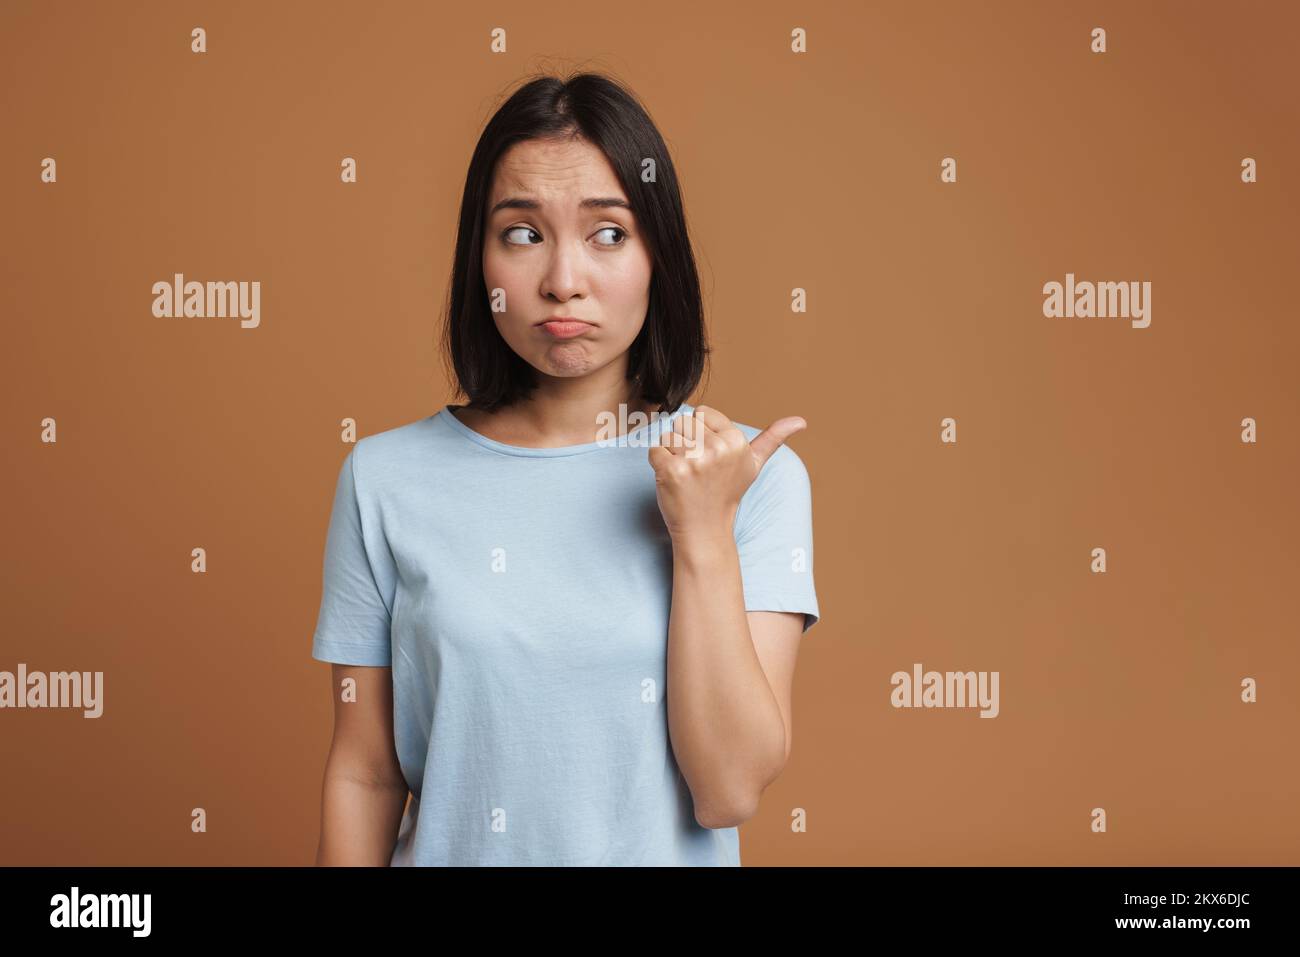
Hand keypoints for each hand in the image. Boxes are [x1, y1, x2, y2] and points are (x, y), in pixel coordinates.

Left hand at [648, 404, 806, 543]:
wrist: (705, 529)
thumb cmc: (726, 493)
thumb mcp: (753, 465)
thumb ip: (772, 439)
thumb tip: (801, 421)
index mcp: (737, 441)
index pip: (702, 413)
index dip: (701, 434)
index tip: (710, 457)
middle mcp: (719, 448)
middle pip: (683, 422)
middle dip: (685, 443)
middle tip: (697, 469)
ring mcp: (695, 461)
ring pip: (668, 436)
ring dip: (671, 455)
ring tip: (687, 476)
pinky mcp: (673, 471)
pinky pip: (655, 451)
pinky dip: (658, 465)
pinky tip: (674, 481)